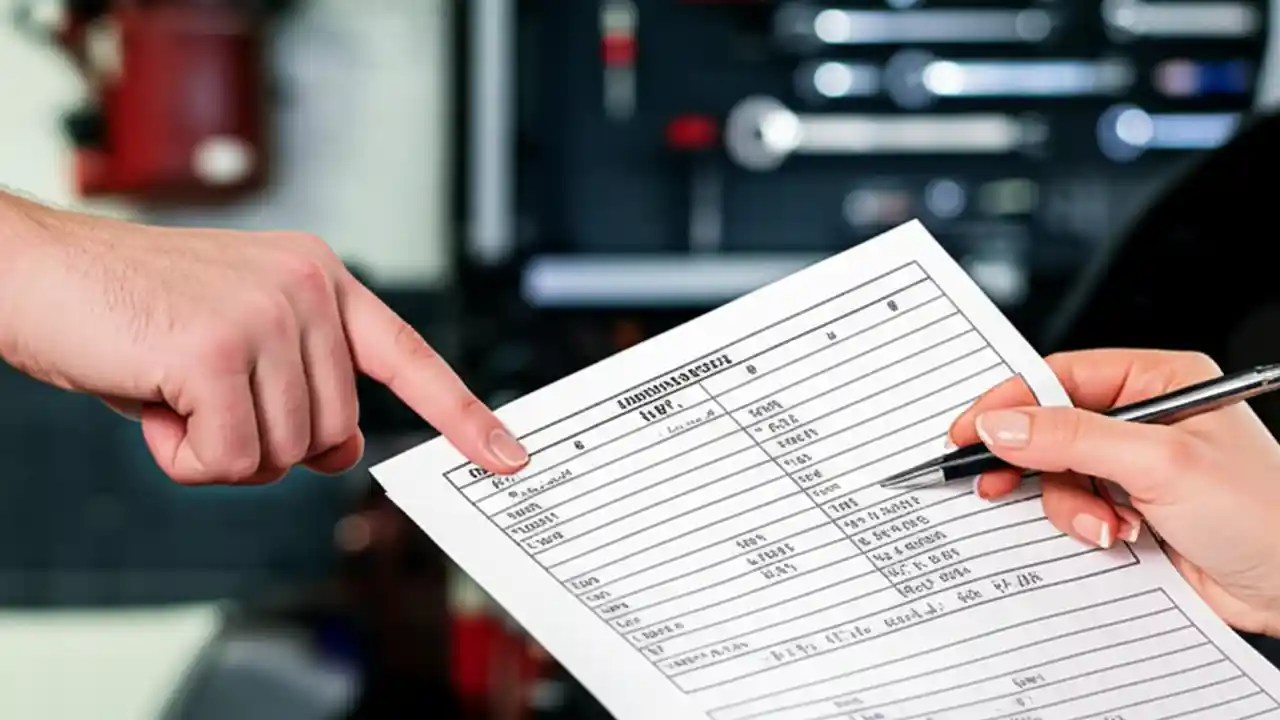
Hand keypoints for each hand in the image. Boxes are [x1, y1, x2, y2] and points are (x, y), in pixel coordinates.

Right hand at [0, 197, 527, 484]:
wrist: (34, 272)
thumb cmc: (132, 308)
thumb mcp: (238, 344)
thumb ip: (303, 387)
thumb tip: (344, 450)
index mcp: (321, 278)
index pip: (409, 355)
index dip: (462, 413)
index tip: (507, 454)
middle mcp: (308, 287)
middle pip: (333, 433)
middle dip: (263, 440)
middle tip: (201, 397)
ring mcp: (268, 314)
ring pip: (282, 454)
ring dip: (218, 447)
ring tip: (171, 388)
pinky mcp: (219, 349)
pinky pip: (230, 459)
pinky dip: (185, 456)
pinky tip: (154, 402)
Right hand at [949, 349, 1279, 636]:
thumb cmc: (1264, 512)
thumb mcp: (1158, 462)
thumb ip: (1072, 439)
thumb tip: (1001, 425)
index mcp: (1160, 381)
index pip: (1061, 377)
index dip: (1010, 401)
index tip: (968, 430)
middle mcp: (1144, 420)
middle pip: (1051, 427)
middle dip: (1031, 461)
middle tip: (991, 481)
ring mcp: (1136, 469)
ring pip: (1058, 476)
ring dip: (1069, 507)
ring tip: (1105, 526)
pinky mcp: (1131, 512)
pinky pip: (1075, 511)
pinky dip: (1083, 528)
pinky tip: (1116, 539)